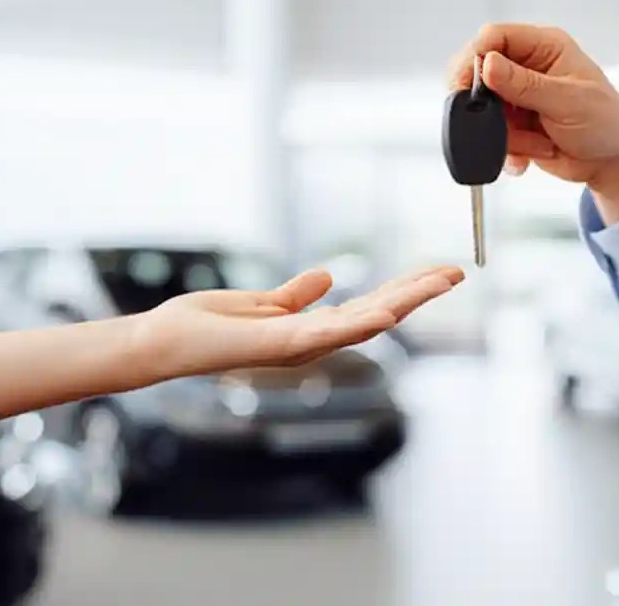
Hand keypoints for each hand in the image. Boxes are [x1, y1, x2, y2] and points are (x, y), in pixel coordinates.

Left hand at [129, 266, 462, 383]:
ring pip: (363, 323)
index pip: (369, 305)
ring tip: (437, 282)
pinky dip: (359, 325)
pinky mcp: (277, 346)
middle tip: (455, 271)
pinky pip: (325, 334)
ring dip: (403, 303)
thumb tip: (329, 277)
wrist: (164, 341)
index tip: (436, 270)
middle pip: (377, 313)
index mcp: (310, 329)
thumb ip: (297, 294)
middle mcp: (312, 342)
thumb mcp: (262, 302)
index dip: (405, 289)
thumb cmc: (205, 325)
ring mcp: (298, 347)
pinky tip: (387, 314)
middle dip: (417, 293)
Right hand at [448, 23, 618, 222]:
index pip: (495, 37)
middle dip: (484, 102)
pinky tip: (528, 156)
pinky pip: (491, 133)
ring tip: (537, 143)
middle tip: (494, 122)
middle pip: (479, 71)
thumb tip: (488, 64)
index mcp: (544, 47)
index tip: (468, 85)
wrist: (613, 163)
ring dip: (505, 133)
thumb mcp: (568, 101)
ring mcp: (518, 96)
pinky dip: (507, 150)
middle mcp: (527, 67)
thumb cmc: (606, 123)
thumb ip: (526, 85)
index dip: (477, 58)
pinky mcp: (514, 123)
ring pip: (484, 108)